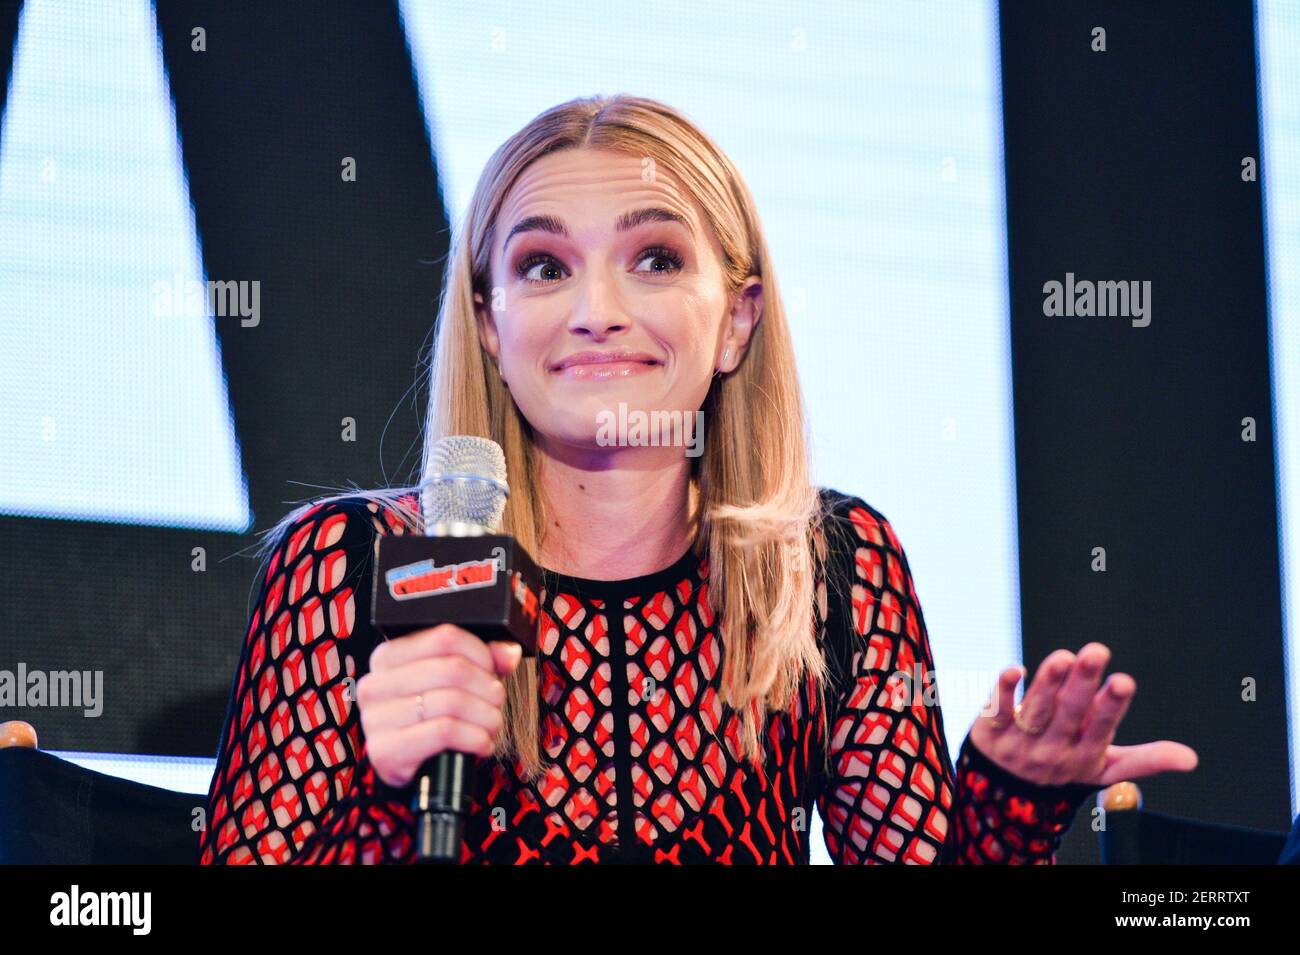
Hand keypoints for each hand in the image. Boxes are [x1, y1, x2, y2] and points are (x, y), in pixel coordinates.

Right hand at [357, 624, 523, 788]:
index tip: (493, 672)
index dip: (481, 654)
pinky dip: (475, 738)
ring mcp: (375, 718)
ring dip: (486, 716)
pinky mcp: (385, 751)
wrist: (411, 769)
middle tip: (496, 702)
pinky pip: (444, 732)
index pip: (445, 637)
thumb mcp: (454, 683)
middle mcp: (375, 683)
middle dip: (487, 688)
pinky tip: (481, 743)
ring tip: (492, 724)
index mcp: (388, 656)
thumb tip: (508, 653)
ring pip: (452, 702)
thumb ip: (483, 661)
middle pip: (452, 669)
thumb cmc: (431, 719)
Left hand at [967, 641, 1197, 788]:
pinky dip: (1003, 692)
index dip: (1110, 707)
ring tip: (1063, 657)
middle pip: (1068, 713)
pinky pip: (996, 711)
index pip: (1099, 730)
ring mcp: (1020, 741)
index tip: (1123, 681)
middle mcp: (1052, 749)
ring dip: (1048, 682)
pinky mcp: (991, 731)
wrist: (1004, 796)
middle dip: (1082, 683)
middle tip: (1095, 651)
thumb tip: (1192, 759)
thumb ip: (1146, 760)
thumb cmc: (1064, 767)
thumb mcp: (1105, 769)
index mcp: (1084, 756)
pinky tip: (1014, 670)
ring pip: (1036, 710)